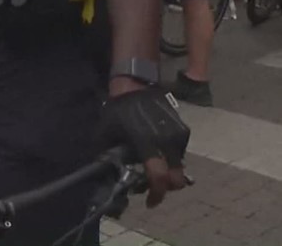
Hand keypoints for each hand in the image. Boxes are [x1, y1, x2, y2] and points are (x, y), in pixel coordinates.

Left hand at [99, 87, 190, 208]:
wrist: (136, 86)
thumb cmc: (118, 111)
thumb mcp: (106, 133)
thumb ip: (108, 156)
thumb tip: (105, 177)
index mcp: (146, 142)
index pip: (159, 175)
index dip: (156, 194)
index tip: (150, 202)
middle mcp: (166, 141)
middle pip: (177, 178)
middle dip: (166, 187)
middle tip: (153, 187)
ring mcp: (178, 134)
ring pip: (180, 166)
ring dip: (169, 172)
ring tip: (153, 167)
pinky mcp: (184, 129)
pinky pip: (181, 152)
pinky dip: (172, 158)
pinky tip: (158, 153)